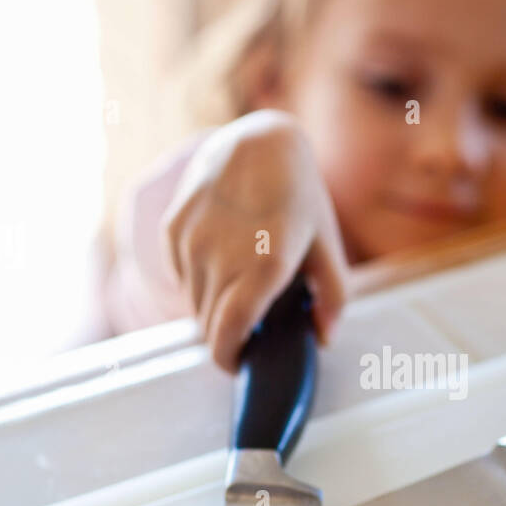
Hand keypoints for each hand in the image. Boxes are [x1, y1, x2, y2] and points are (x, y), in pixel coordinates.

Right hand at [162, 110, 347, 371]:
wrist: (256, 142)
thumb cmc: (299, 196)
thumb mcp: (328, 244)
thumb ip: (333, 297)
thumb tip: (324, 338)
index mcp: (263, 267)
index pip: (228, 335)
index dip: (229, 359)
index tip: (238, 364)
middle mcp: (220, 257)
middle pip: (208, 325)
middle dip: (226, 336)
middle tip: (248, 329)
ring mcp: (191, 243)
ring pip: (193, 303)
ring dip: (212, 308)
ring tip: (238, 287)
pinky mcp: (172, 230)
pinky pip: (181, 276)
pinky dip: (198, 280)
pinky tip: (222, 257)